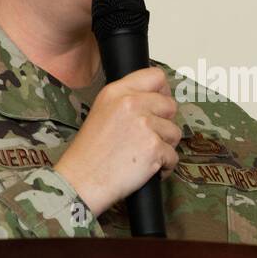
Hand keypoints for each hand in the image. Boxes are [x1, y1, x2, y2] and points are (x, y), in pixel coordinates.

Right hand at [54, 66, 180, 214]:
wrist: (81, 180)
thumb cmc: (89, 154)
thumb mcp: (101, 112)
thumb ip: (127, 101)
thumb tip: (155, 101)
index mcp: (117, 92)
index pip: (155, 76)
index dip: (163, 93)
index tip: (160, 106)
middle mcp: (132, 103)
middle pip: (171, 106)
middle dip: (164, 124)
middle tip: (147, 139)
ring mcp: (145, 125)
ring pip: (175, 132)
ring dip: (164, 146)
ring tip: (142, 156)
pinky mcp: (154, 147)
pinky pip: (173, 155)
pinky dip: (164, 166)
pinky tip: (145, 169)